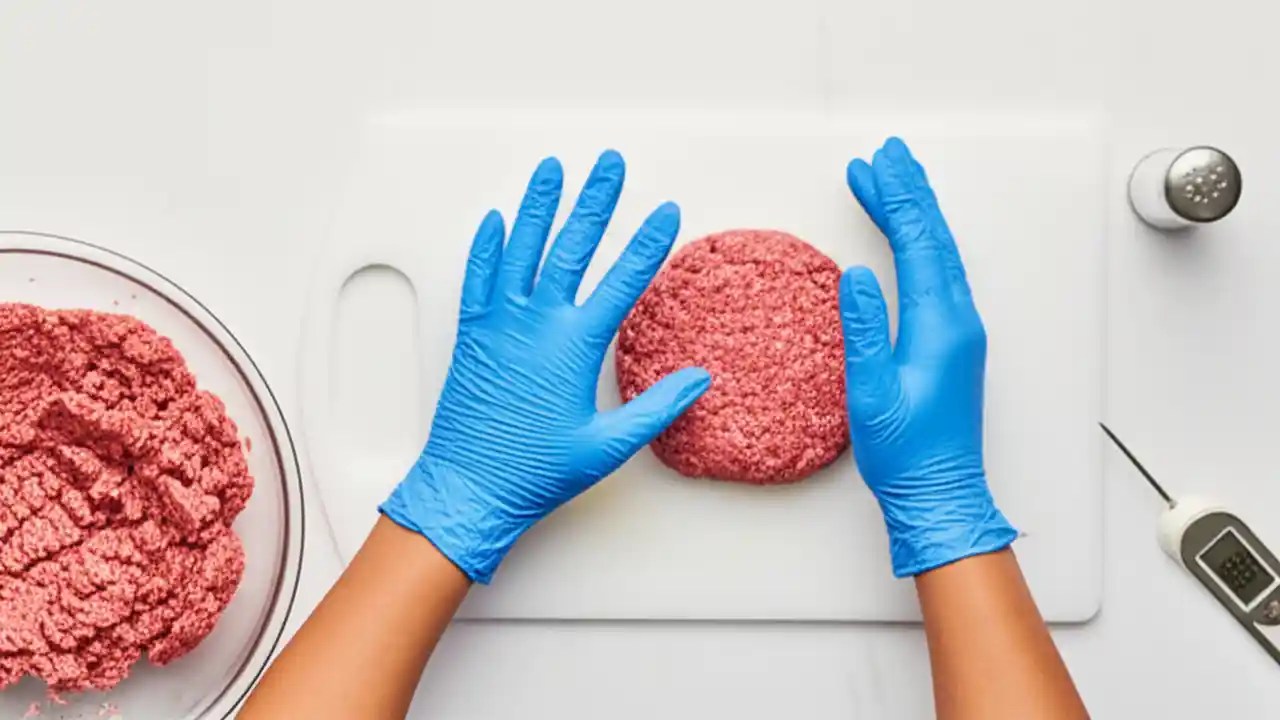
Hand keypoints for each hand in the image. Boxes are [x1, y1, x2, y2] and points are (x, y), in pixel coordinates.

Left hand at [381, 151, 710, 582]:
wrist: (468, 488)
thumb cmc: (535, 472)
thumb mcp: (607, 447)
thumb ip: (655, 408)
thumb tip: (698, 380)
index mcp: (574, 346)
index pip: (622, 280)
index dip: (648, 244)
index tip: (667, 212)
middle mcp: (536, 324)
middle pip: (572, 246)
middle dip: (595, 200)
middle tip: (610, 164)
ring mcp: (499, 324)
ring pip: (521, 248)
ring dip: (539, 205)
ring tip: (552, 168)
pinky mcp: (472, 334)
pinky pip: (479, 277)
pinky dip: (487, 245)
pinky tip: (497, 220)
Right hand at [840, 138, 1016, 576]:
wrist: (941, 495)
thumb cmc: (905, 454)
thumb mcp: (871, 393)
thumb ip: (864, 330)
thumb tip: (856, 275)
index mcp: (940, 326)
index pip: (917, 244)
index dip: (895, 200)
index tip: (875, 165)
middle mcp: (959, 320)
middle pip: (934, 238)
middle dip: (909, 192)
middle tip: (886, 155)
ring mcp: (961, 331)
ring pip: (940, 254)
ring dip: (916, 215)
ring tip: (891, 183)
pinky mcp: (954, 343)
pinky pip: (940, 274)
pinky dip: (920, 244)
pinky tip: (908, 238)